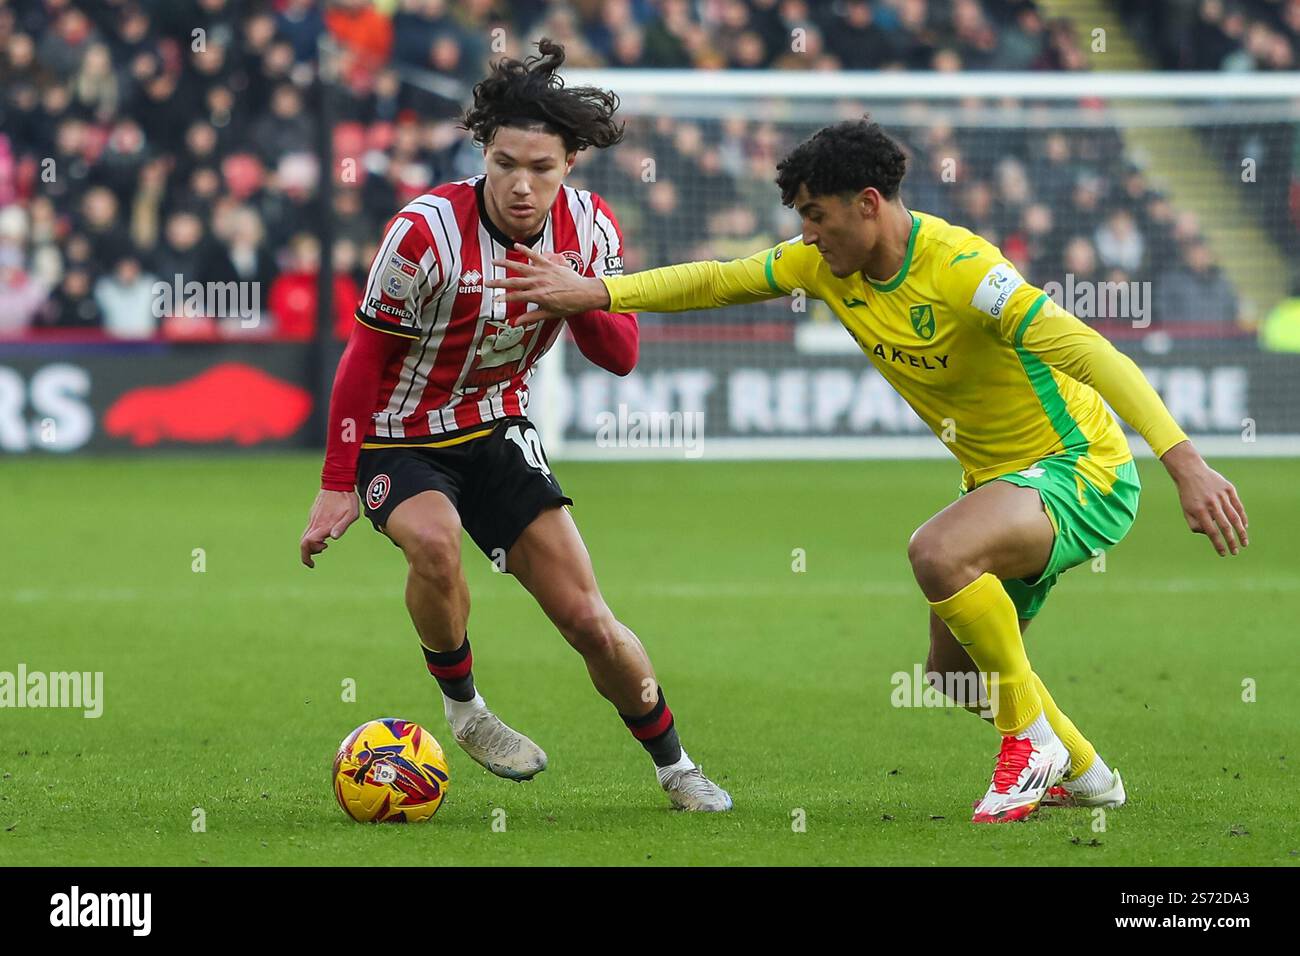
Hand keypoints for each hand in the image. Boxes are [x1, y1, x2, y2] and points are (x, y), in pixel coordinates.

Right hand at [300, 489, 358, 567]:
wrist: (337, 481)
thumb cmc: (347, 498)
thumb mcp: (351, 513)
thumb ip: (342, 526)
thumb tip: (333, 537)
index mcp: (323, 524)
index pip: (307, 543)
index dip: (309, 554)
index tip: (316, 559)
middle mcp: (315, 522)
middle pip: (302, 543)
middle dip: (306, 554)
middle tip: (314, 561)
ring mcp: (313, 518)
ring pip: (304, 536)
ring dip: (310, 546)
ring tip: (323, 547)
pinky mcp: (314, 514)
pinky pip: (308, 529)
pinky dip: (312, 537)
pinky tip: (324, 535)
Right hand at [485, 243, 611, 324]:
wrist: (585, 293)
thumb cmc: (569, 305)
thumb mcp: (550, 314)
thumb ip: (532, 316)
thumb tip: (516, 322)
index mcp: (538, 296)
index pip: (516, 297)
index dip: (504, 299)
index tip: (494, 300)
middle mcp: (539, 283)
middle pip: (514, 282)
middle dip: (499, 282)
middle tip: (487, 283)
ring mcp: (544, 272)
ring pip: (521, 266)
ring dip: (506, 263)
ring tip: (494, 261)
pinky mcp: (550, 264)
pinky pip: (536, 255)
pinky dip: (525, 250)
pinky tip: (515, 246)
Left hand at [1161, 441, 1248, 555]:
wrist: (1191, 472)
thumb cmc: (1188, 495)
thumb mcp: (1186, 511)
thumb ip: (1196, 525)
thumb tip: (1210, 535)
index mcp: (1199, 510)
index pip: (1211, 532)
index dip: (1218, 544)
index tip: (1223, 554)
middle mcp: (1211, 503)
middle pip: (1225, 526)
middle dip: (1231, 541)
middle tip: (1235, 552)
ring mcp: (1221, 495)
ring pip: (1234, 517)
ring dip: (1241, 532)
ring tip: (1244, 542)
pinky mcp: (1229, 489)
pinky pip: (1238, 506)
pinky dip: (1243, 517)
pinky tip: (1244, 526)